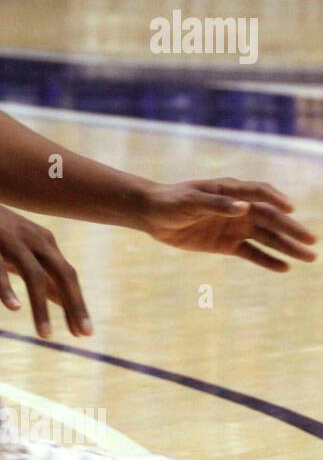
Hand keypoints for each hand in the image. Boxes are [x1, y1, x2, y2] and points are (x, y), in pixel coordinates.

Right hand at [0, 180, 91, 337]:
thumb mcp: (21, 250)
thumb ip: (41, 272)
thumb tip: (63, 300)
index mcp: (44, 242)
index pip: (67, 277)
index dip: (77, 305)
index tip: (84, 334)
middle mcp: (31, 240)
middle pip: (61, 274)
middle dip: (74, 305)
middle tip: (82, 335)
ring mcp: (7, 240)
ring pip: (32, 275)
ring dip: (41, 306)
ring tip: (46, 334)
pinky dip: (6, 288)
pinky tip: (14, 307)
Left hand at [140, 179, 317, 270]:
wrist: (153, 215)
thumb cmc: (171, 201)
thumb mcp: (191, 201)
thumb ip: (217, 204)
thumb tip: (244, 207)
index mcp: (231, 191)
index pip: (260, 193)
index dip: (276, 200)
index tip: (290, 209)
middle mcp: (239, 208)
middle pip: (271, 219)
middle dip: (291, 229)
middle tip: (311, 241)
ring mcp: (235, 227)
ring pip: (267, 238)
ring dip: (287, 247)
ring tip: (309, 257)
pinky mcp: (227, 244)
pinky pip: (252, 253)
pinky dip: (267, 260)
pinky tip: (284, 268)